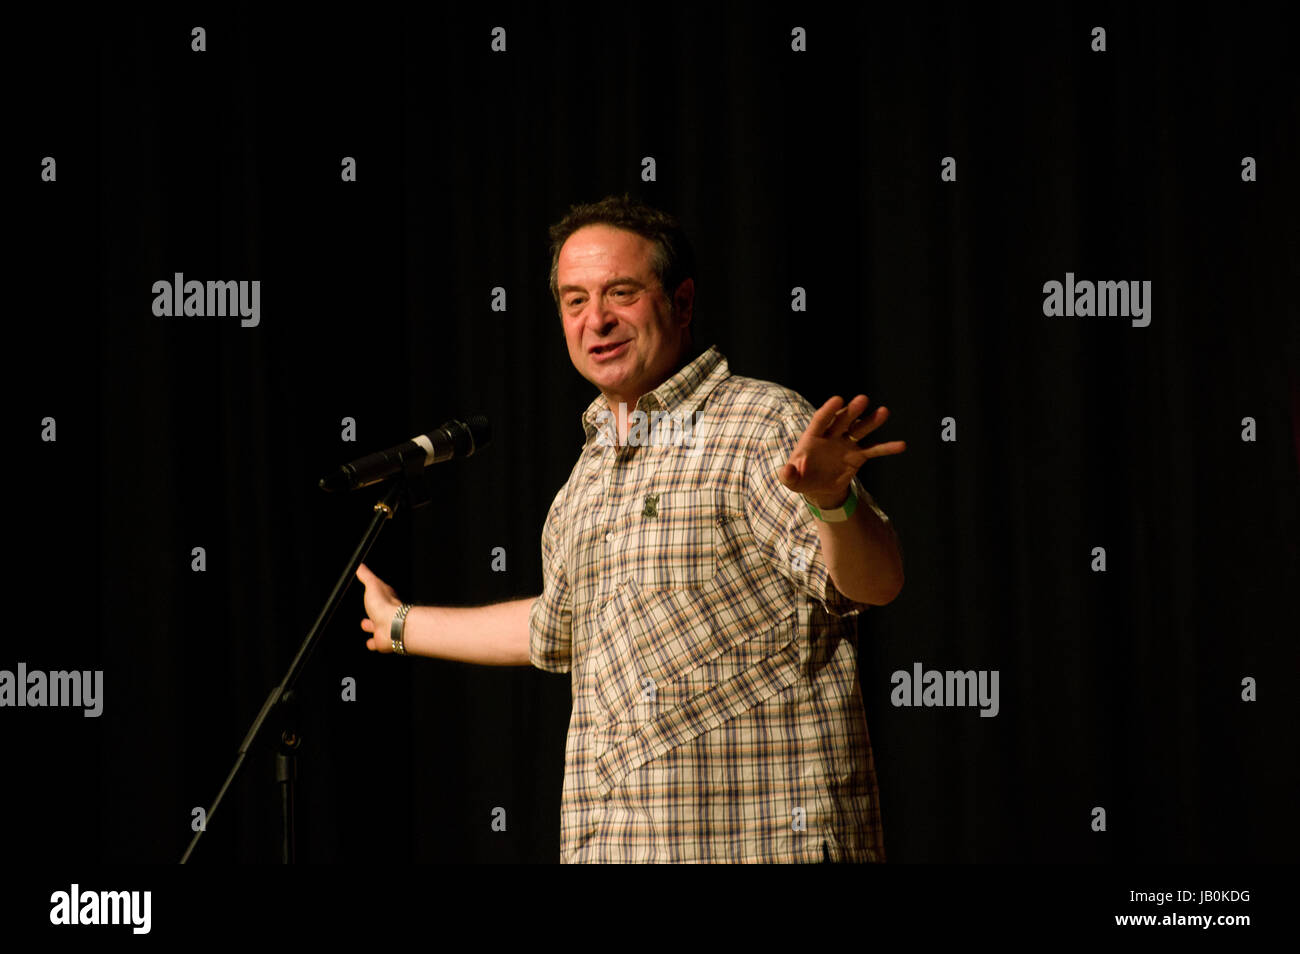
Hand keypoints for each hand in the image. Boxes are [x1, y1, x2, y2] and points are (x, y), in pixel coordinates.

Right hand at [356, 562, 401, 651]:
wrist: (393, 625)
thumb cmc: (384, 605)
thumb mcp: (372, 584)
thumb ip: (366, 575)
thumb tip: (360, 566)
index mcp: (385, 599)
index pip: (378, 595)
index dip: (373, 594)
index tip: (369, 592)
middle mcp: (385, 613)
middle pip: (377, 612)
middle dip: (371, 612)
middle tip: (366, 612)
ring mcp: (383, 627)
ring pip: (376, 627)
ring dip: (370, 627)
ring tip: (366, 625)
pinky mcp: (381, 640)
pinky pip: (376, 643)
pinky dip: (372, 643)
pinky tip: (370, 643)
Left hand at [776, 395, 905, 507]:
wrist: (819, 488)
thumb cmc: (802, 479)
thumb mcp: (792, 480)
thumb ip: (788, 475)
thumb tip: (787, 471)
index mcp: (813, 437)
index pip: (820, 420)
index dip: (828, 410)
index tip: (839, 399)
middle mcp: (831, 436)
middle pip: (842, 421)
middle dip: (852, 411)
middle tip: (863, 400)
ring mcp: (846, 444)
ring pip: (860, 430)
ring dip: (871, 422)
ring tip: (884, 412)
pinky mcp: (858, 455)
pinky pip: (873, 450)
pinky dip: (886, 448)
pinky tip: (901, 445)